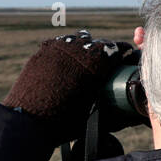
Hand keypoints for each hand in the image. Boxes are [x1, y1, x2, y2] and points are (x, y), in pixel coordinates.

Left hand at [3, 30, 135, 140]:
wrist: (28, 121)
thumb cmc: (63, 122)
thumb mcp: (93, 115)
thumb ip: (114, 110)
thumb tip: (132, 115)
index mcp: (97, 60)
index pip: (118, 49)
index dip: (124, 54)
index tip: (125, 61)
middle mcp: (79, 48)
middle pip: (98, 43)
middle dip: (105, 51)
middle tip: (106, 64)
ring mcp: (59, 47)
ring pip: (78, 39)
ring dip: (85, 47)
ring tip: (85, 61)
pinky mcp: (42, 51)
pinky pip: (60, 44)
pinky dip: (67, 50)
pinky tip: (65, 61)